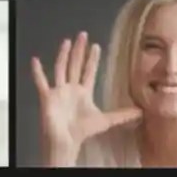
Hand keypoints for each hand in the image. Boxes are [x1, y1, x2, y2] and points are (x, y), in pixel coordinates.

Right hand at [30, 31, 140, 164]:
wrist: (66, 141)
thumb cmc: (83, 131)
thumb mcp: (105, 121)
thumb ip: (122, 115)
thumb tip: (141, 112)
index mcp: (83, 92)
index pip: (89, 71)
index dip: (92, 59)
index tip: (96, 45)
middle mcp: (71, 88)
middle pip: (75, 65)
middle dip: (79, 50)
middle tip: (82, 35)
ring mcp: (59, 91)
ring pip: (61, 68)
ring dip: (63, 55)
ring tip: (66, 41)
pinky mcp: (47, 96)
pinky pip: (41, 82)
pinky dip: (37, 72)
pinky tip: (35, 60)